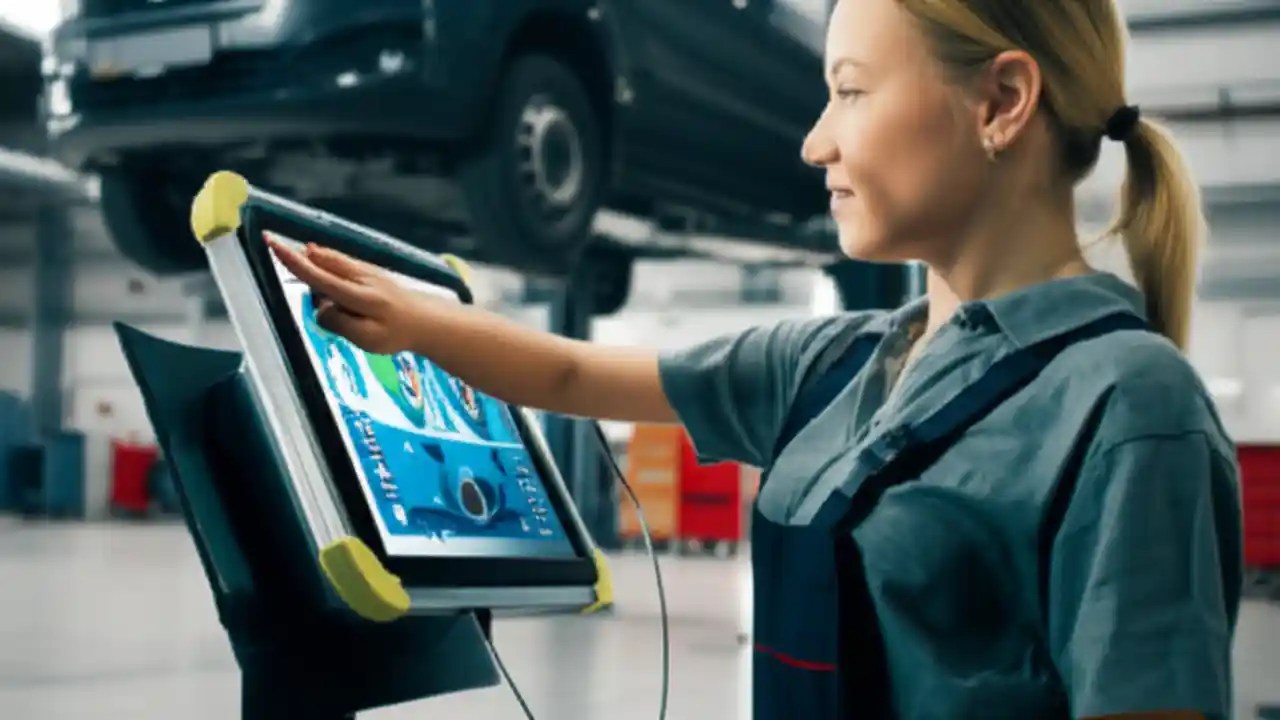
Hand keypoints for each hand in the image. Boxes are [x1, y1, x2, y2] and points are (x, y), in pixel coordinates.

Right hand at [268, 238, 420, 354]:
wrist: (427, 320)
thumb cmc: (396, 334)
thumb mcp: (366, 338)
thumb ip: (339, 322)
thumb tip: (320, 308)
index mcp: (359, 296)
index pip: (320, 277)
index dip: (294, 262)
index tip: (274, 245)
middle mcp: (361, 278)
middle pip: (324, 262)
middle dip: (298, 254)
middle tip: (272, 242)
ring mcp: (367, 272)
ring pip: (333, 260)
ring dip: (312, 255)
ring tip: (296, 252)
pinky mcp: (371, 271)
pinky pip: (342, 261)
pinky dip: (326, 257)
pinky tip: (317, 254)